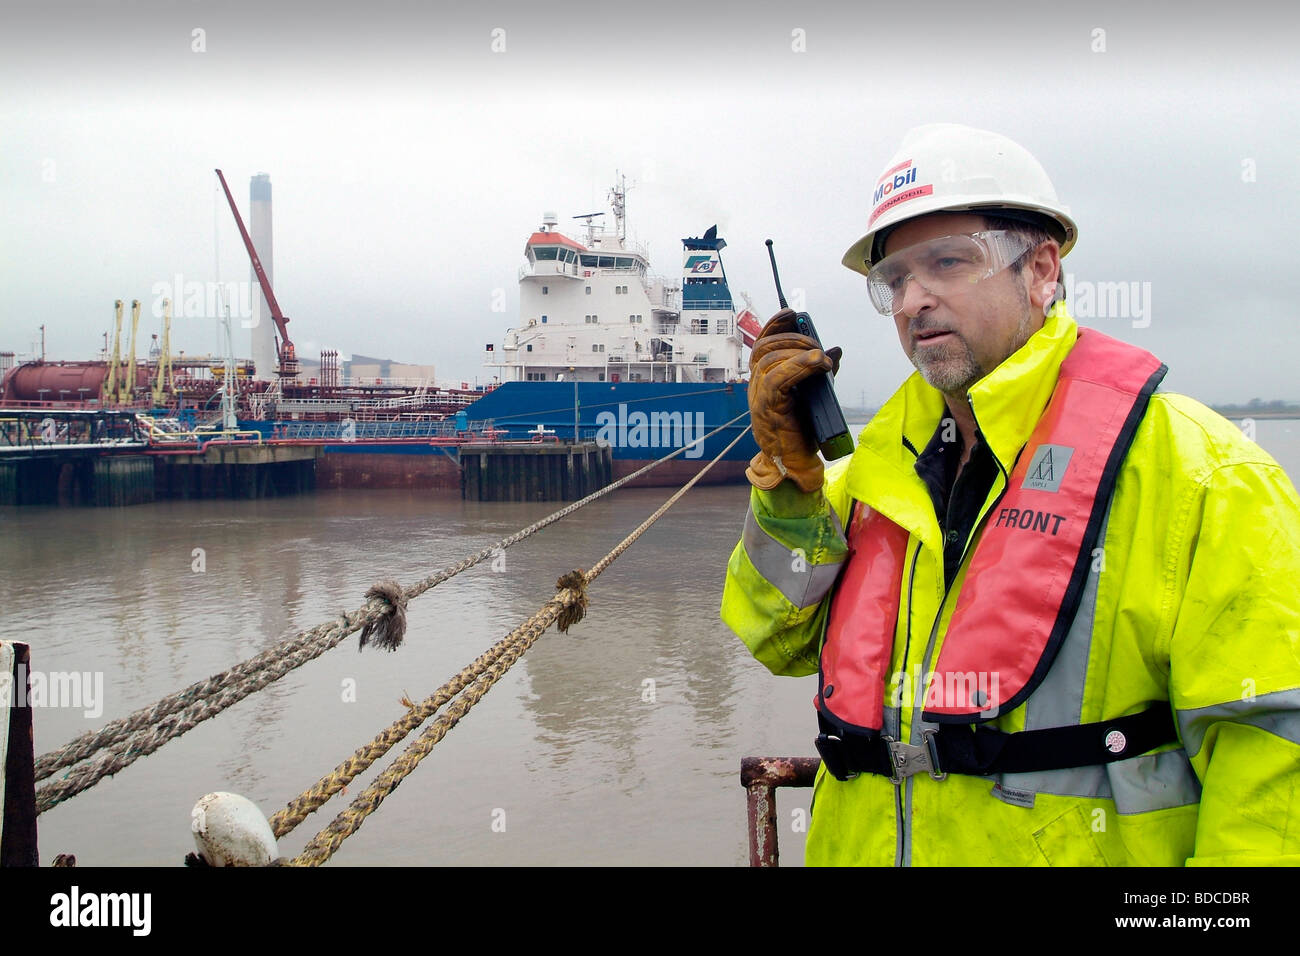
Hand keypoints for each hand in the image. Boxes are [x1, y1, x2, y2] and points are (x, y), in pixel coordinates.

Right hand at [746, 309, 842, 492]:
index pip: (762, 344)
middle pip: (766, 348)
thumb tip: (835, 350)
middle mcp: (756, 385)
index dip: (774, 325)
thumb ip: (820, 372)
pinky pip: (777, 379)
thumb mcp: (814, 394)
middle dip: (794, 338)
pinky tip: (817, 363)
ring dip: (799, 351)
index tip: (791, 313)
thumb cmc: (802, 431)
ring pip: (770, 360)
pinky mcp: (767, 408)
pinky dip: (798, 365)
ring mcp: (758, 397)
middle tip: (818, 346)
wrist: (795, 463)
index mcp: (763, 379)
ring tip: (821, 359)